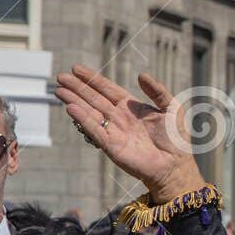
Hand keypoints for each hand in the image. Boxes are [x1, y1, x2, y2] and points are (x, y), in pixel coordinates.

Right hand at [54, 66, 205, 201]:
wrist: (175, 165)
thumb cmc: (176, 138)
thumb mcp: (171, 108)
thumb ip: (157, 91)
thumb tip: (141, 75)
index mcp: (131, 107)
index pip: (107, 89)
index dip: (93, 79)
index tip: (76, 68)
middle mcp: (119, 117)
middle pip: (94, 99)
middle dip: (77, 88)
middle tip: (60, 77)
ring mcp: (114, 131)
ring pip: (89, 113)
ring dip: (74, 101)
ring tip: (58, 91)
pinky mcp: (111, 146)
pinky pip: (94, 130)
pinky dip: (83, 120)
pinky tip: (71, 109)